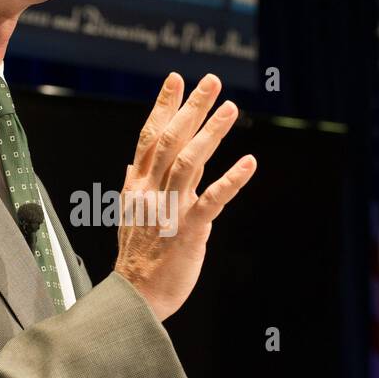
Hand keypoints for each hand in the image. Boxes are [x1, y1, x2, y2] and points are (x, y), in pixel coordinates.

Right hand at [114, 73, 255, 322]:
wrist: (135, 298)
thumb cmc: (137, 259)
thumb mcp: (129, 216)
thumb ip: (135, 187)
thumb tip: (132, 165)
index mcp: (138, 186)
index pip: (149, 136)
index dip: (163, 106)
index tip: (177, 79)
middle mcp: (151, 192)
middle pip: (170, 140)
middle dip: (191, 108)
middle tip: (211, 81)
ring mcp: (169, 210)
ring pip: (188, 162)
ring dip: (211, 133)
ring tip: (231, 109)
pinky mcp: (188, 230)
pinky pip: (212, 199)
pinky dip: (231, 180)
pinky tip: (249, 162)